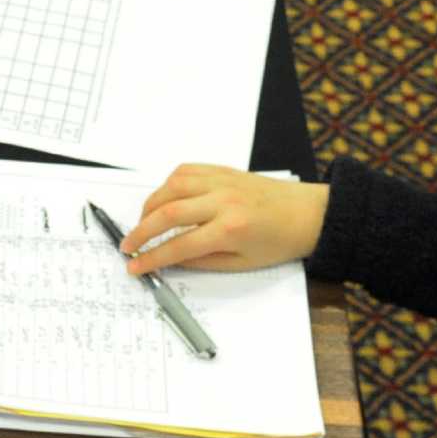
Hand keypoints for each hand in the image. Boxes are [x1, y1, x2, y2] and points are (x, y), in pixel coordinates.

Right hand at [120, 164, 330, 276]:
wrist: (309, 213)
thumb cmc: (279, 242)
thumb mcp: (241, 264)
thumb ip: (202, 261)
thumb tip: (169, 260)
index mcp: (230, 229)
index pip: (179, 245)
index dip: (152, 258)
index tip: (134, 266)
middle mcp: (222, 201)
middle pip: (168, 213)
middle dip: (141, 232)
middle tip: (127, 246)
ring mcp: (221, 181)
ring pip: (171, 187)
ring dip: (150, 206)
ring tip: (142, 223)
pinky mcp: (222, 170)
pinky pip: (185, 171)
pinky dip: (167, 185)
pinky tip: (163, 200)